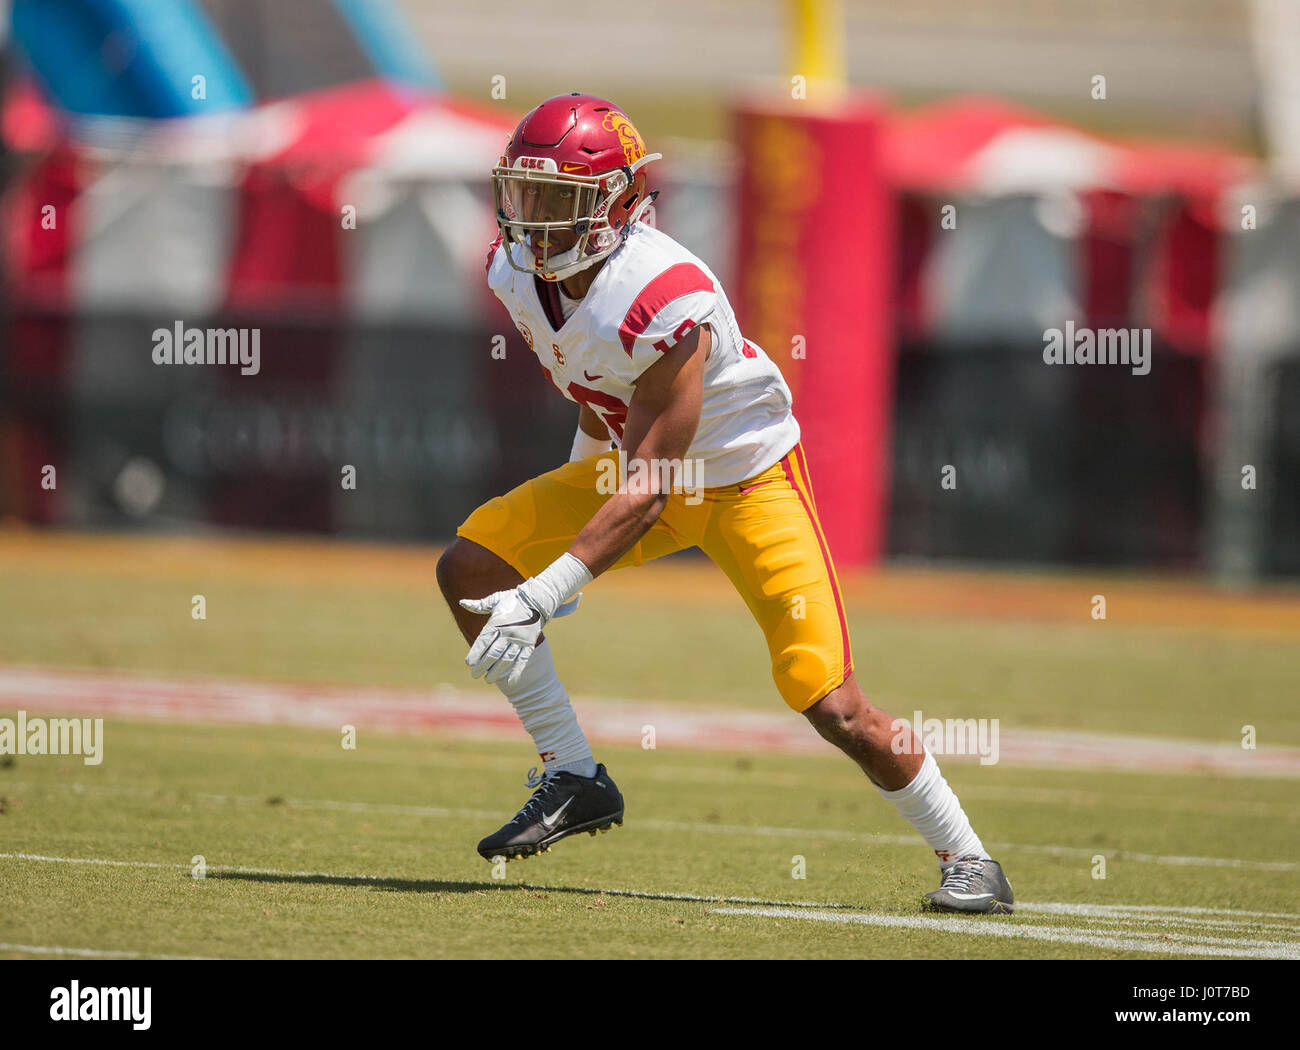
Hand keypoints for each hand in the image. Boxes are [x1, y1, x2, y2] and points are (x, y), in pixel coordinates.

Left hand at [459, 588, 579, 686]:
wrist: (538, 599)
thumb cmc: (513, 600)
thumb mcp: (495, 600)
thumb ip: (479, 605)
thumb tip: (462, 602)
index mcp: (497, 622)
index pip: (484, 640)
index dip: (475, 653)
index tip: (468, 663)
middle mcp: (508, 632)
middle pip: (493, 653)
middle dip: (483, 665)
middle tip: (474, 674)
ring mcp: (520, 639)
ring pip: (507, 659)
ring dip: (497, 671)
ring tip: (488, 679)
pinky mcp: (530, 644)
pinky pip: (523, 660)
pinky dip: (517, 671)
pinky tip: (510, 681)